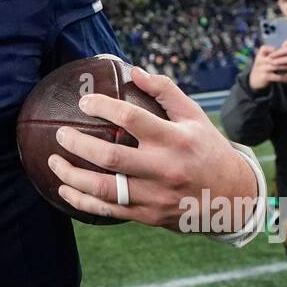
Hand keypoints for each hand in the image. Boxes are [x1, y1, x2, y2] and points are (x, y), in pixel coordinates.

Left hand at [48, 67, 258, 229]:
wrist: (232, 198)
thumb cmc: (208, 149)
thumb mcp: (194, 117)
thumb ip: (165, 91)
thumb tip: (133, 70)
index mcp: (174, 140)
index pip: (132, 120)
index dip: (104, 107)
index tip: (84, 101)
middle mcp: (163, 169)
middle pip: (111, 157)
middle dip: (79, 145)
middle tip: (61, 134)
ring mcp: (154, 196)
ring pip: (105, 190)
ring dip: (73, 177)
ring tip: (53, 161)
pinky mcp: (148, 216)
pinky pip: (108, 211)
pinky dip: (82, 202)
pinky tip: (64, 191)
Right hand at [248, 44, 286, 90]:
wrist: (254, 80)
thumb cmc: (264, 67)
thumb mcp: (267, 59)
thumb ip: (276, 54)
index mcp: (261, 53)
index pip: (273, 49)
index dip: (283, 50)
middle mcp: (260, 60)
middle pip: (276, 57)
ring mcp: (261, 68)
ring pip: (276, 66)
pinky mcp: (264, 77)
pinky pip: (276, 77)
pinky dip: (285, 78)